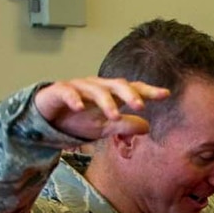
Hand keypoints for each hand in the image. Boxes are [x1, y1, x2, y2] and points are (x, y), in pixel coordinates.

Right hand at [33, 77, 168, 142]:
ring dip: (105, 102)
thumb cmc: (78, 119)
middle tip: (140, 106)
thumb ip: (125, 125)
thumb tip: (148, 127)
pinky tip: (79, 107)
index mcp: (110, 93)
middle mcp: (96, 86)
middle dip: (129, 94)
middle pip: (116, 85)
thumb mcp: (104, 127)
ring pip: (95, 89)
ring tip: (113, 115)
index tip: (165, 94)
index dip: (148, 91)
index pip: (132, 89)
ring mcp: (77, 86)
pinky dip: (73, 98)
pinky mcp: (58, 91)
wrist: (47, 118)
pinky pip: (67, 92)